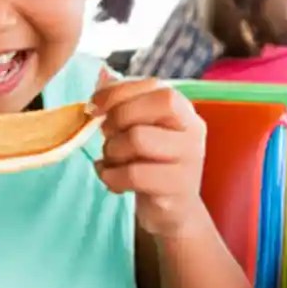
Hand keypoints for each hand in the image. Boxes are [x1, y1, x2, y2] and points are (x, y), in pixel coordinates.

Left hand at [90, 72, 208, 239]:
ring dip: (112, 151)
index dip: (118, 92)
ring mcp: (190, 159)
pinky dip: (111, 177)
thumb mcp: (139, 129)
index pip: (154, 86)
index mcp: (183, 109)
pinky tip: (113, 181)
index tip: (93, 107)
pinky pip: (134, 174)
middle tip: (107, 137)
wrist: (173, 212)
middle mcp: (193, 129)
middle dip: (117, 119)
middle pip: (152, 105)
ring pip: (138, 139)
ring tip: (112, 161)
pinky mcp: (178, 188)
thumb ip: (123, 103)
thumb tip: (101, 75)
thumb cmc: (151, 164)